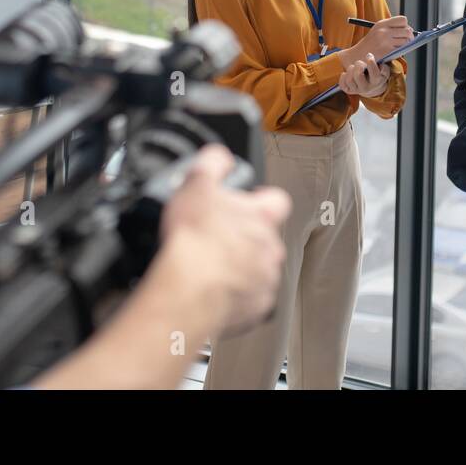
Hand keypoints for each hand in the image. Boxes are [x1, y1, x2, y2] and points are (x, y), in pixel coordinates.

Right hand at [157, 145, 290, 335]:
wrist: (188, 291)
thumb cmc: (194, 241)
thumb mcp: (197, 184)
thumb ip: (213, 162)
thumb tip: (220, 154)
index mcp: (262, 217)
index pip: (277, 200)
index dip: (260, 200)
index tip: (244, 203)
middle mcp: (271, 248)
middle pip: (265, 238)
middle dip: (244, 238)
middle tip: (216, 240)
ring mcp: (265, 280)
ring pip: (258, 270)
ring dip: (240, 268)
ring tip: (210, 268)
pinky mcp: (256, 310)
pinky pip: (249, 300)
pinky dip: (234, 296)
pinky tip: (211, 290)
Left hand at [339, 54, 390, 97]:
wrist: (372, 87)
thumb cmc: (378, 74)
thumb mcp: (385, 71)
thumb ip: (385, 68)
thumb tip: (381, 67)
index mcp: (376, 82)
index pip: (374, 74)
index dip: (371, 63)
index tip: (369, 55)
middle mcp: (366, 88)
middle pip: (358, 76)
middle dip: (358, 65)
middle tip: (360, 62)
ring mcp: (357, 90)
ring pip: (349, 79)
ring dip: (350, 69)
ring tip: (353, 67)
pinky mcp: (349, 90)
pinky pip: (342, 84)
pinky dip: (343, 76)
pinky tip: (347, 73)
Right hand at [344, 14, 412, 62]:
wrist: (357, 55)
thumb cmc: (370, 44)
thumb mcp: (377, 31)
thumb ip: (391, 28)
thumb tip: (410, 30)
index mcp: (382, 23)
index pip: (402, 20)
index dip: (406, 25)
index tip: (404, 31)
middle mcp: (383, 30)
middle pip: (407, 30)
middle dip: (410, 36)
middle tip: (408, 41)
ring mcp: (385, 41)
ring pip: (406, 41)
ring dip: (406, 45)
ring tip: (399, 47)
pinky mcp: (386, 51)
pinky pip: (401, 49)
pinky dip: (401, 51)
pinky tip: (395, 52)